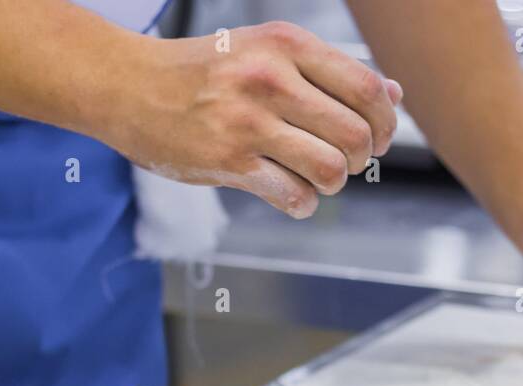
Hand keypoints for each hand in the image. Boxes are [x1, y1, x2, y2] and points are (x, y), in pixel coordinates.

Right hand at [110, 22, 402, 217]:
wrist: (128, 86)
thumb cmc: (206, 71)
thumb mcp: (267, 52)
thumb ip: (329, 73)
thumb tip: (394, 95)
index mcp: (286, 45)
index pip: (367, 90)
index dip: (384, 124)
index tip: (375, 138)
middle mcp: (270, 79)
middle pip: (355, 135)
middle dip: (359, 158)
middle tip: (342, 160)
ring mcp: (248, 123)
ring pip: (330, 170)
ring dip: (332, 183)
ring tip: (315, 177)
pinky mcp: (229, 162)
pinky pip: (294, 197)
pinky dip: (303, 204)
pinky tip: (292, 195)